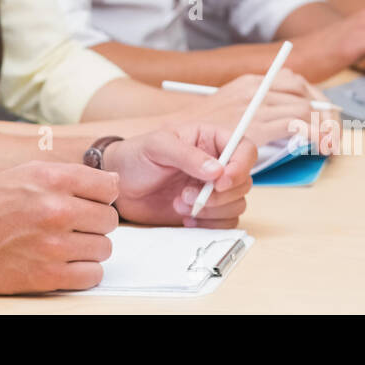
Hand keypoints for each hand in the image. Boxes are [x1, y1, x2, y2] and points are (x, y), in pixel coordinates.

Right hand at [0, 161, 118, 293]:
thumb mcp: (26, 173)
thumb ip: (69, 175)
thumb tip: (111, 183)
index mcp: (51, 179)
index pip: (109, 187)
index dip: (102, 196)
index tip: (92, 202)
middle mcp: (56, 210)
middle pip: (109, 219)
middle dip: (95, 222)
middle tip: (74, 225)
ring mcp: (53, 246)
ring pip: (104, 248)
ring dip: (89, 248)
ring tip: (65, 244)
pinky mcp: (48, 276)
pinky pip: (92, 275)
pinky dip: (84, 271)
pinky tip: (66, 263)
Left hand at [106, 123, 255, 228]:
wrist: (120, 185)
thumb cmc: (136, 156)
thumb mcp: (157, 146)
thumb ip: (187, 155)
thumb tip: (217, 170)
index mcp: (210, 140)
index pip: (245, 149)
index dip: (240, 166)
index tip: (221, 181)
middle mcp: (217, 164)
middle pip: (243, 182)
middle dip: (219, 194)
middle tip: (187, 195)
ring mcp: (212, 190)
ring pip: (237, 204)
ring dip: (210, 210)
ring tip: (179, 203)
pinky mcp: (206, 212)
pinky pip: (225, 223)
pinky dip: (208, 224)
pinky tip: (185, 218)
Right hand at [192, 70, 335, 148]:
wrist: (168, 140)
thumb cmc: (196, 135)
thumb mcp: (225, 113)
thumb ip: (252, 112)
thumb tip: (289, 121)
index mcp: (248, 83)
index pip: (294, 81)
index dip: (315, 99)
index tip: (324, 118)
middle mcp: (253, 90)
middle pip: (305, 92)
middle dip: (326, 115)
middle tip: (334, 135)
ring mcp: (253, 106)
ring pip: (306, 107)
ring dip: (324, 126)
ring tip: (329, 144)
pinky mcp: (253, 126)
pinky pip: (297, 124)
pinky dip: (315, 135)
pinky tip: (320, 147)